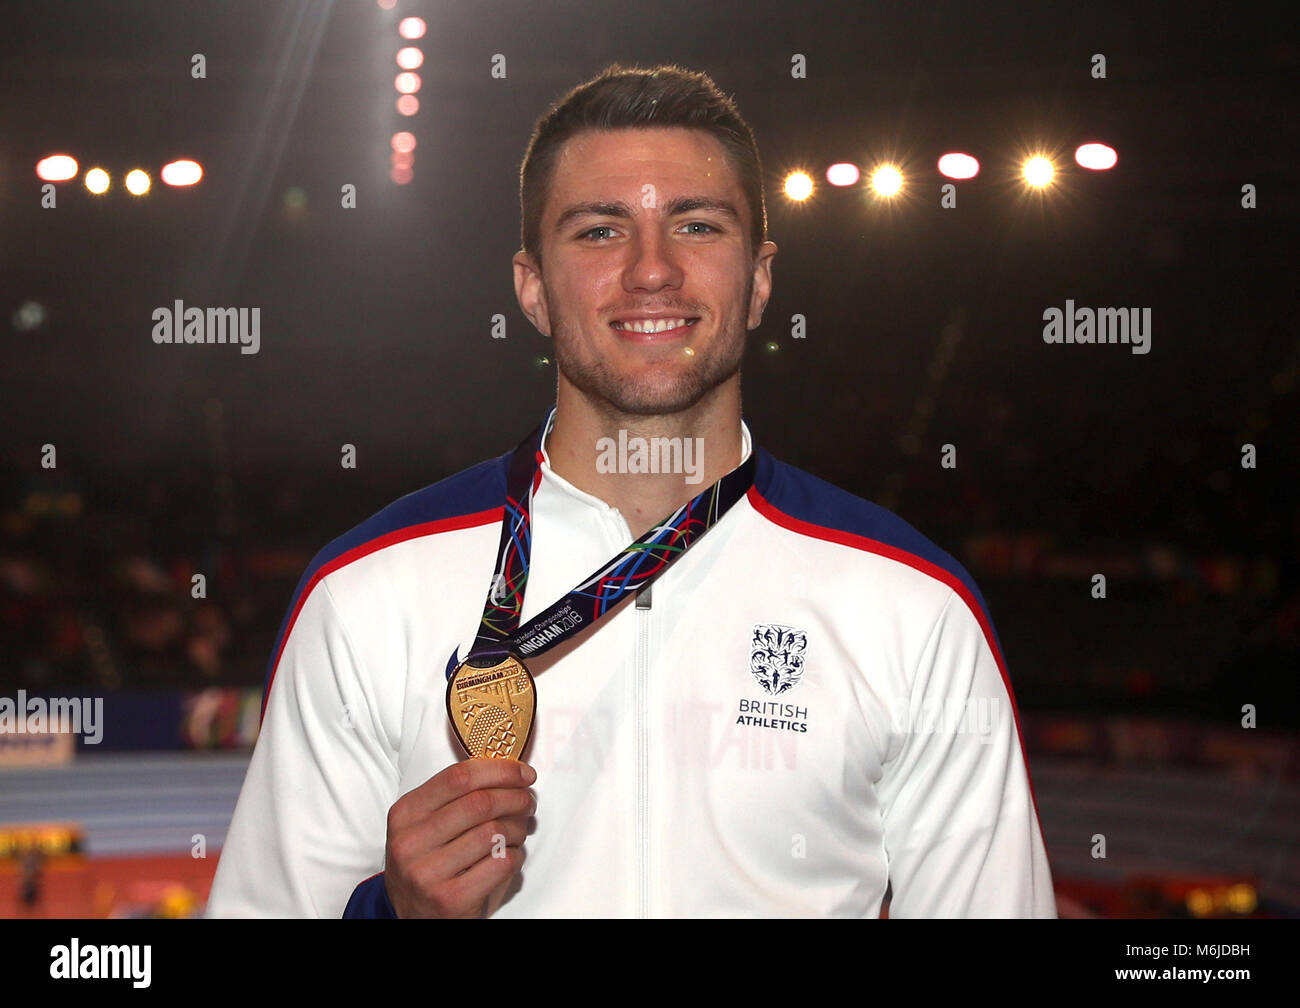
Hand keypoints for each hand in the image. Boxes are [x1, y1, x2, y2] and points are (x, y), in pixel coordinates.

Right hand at [383, 758, 535, 917]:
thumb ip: (456, 797)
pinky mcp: (451, 899)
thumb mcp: (425, 824)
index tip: (523, 773)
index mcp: (406, 814)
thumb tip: (509, 773)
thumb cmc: (426, 862)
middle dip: (516, 798)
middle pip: (480, 803)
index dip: (499, 770)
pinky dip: (516, 855)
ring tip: (520, 830)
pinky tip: (511, 854)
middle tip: (528, 801)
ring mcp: (428, 873)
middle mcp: (411, 842)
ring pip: (494, 833)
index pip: (459, 777)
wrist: (411, 915)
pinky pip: (501, 863)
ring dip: (518, 828)